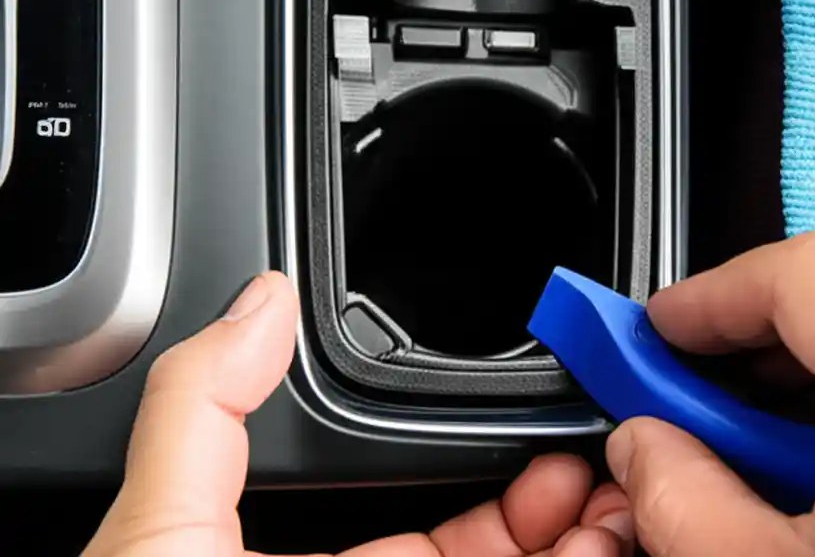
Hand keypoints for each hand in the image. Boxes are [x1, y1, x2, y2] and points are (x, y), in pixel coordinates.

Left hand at [85, 272, 632, 556]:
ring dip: (596, 550)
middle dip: (577, 517)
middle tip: (623, 475)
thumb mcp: (165, 523)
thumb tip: (261, 301)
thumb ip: (208, 406)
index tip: (562, 447)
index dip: (513, 485)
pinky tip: (606, 556)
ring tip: (631, 514)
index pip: (442, 525)